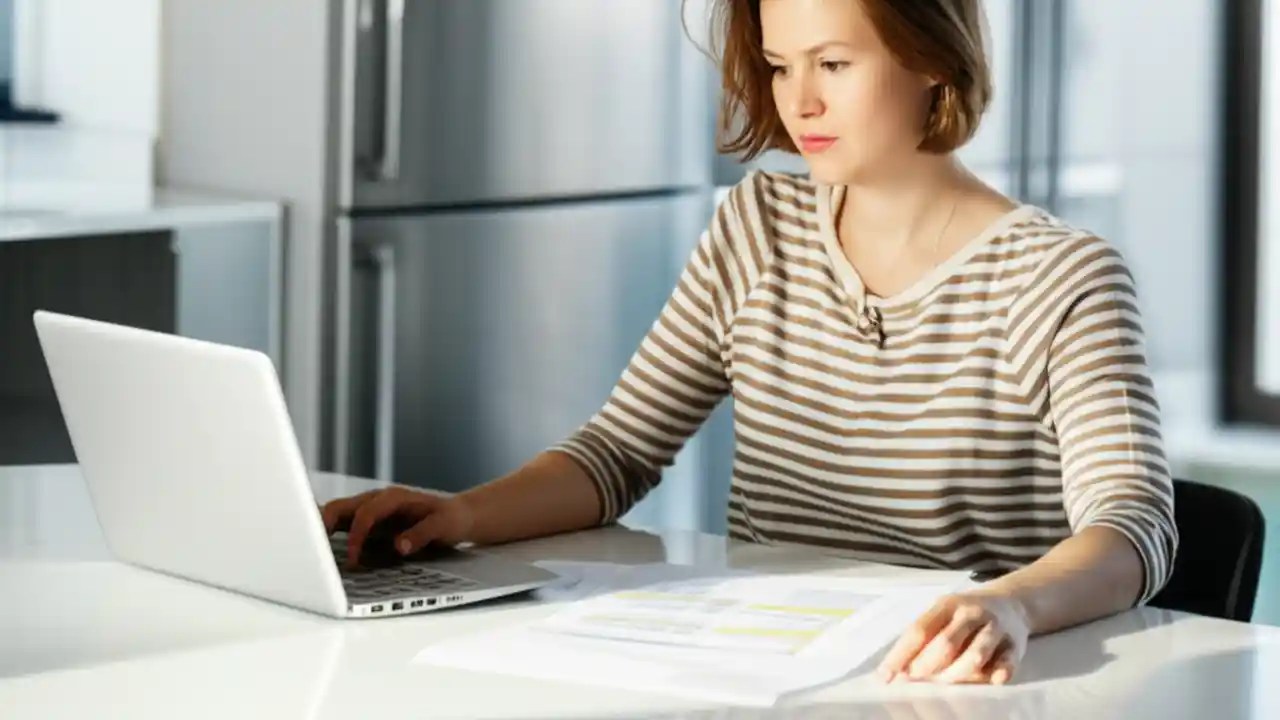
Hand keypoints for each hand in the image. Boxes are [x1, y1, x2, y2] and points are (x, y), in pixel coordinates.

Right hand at [319, 486, 475, 567]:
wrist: (458, 516)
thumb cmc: (451, 518)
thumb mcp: (444, 526)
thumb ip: (422, 534)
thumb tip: (399, 546)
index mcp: (394, 498)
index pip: (365, 513)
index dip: (356, 535)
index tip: (352, 559)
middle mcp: (377, 500)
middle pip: (341, 507)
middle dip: (323, 525)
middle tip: (313, 552)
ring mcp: (371, 510)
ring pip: (337, 514)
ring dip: (323, 531)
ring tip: (310, 554)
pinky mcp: (369, 522)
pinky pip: (344, 525)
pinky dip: (331, 535)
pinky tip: (322, 552)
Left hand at [876, 590, 1029, 684]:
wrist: (1011, 603)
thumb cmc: (965, 614)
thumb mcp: (942, 614)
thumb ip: (924, 637)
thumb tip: (898, 670)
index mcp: (947, 605)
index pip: (919, 631)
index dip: (901, 655)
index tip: (886, 675)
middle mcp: (971, 614)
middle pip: (946, 643)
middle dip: (926, 665)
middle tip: (912, 679)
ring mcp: (994, 629)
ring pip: (975, 654)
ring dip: (956, 673)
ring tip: (943, 683)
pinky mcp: (1015, 645)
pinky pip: (1007, 661)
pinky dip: (1000, 672)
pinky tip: (993, 680)